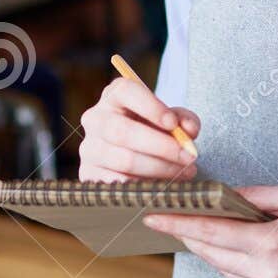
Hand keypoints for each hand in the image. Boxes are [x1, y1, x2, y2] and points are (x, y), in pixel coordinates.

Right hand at [78, 76, 200, 181]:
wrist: (137, 155)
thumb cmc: (155, 131)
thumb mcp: (172, 120)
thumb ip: (185, 120)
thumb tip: (188, 130)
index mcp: (114, 96)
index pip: (126, 92)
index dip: (151, 107)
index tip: (173, 124)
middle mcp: (95, 118)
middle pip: (123, 131)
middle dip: (161, 146)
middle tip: (188, 157)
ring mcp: (89, 148)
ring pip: (123, 160)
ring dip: (159, 169)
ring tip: (184, 173)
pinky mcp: (88, 174)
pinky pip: (118, 183)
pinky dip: (146, 186)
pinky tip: (164, 184)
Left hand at [143, 185, 277, 277]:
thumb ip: (254, 197)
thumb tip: (221, 196)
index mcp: (270, 246)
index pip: (211, 235)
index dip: (178, 225)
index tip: (153, 216)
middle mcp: (267, 275)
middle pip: (211, 254)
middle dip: (188, 235)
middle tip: (167, 216)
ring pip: (224, 269)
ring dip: (208, 249)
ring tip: (193, 226)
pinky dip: (229, 261)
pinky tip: (226, 244)